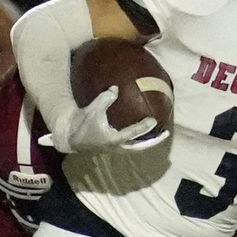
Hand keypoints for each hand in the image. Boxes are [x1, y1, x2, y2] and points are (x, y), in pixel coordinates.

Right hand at [37, 86, 158, 153]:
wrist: (70, 137)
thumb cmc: (81, 124)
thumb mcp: (92, 110)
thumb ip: (105, 99)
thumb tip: (116, 87)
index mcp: (112, 139)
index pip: (132, 133)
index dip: (144, 127)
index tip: (154, 120)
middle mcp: (117, 147)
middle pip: (140, 147)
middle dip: (153, 141)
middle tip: (166, 134)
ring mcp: (116, 149)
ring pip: (136, 148)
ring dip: (148, 142)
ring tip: (160, 135)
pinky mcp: (114, 148)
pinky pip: (131, 146)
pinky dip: (140, 141)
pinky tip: (146, 136)